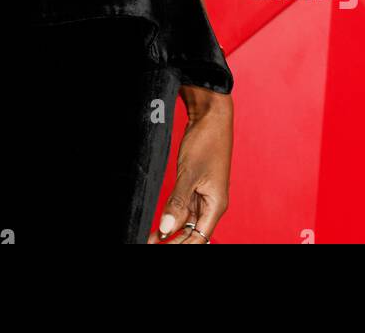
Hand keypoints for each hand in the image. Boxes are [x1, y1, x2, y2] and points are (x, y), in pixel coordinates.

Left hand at [147, 89, 232, 243]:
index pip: (198, 238)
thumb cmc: (206, 142)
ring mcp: (202, 194)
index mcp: (215, 205)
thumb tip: (166, 229)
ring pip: (185, 222)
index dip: (180, 246)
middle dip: (173, 242)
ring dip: (169, 232)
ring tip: (149, 240)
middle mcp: (210, 203)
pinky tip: (157, 225)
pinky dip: (170, 216)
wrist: (210, 116)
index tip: (159, 248)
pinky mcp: (193, 185)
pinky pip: (182, 208)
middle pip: (192, 233)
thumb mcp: (189, 174)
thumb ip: (177, 203)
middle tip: (150, 244)